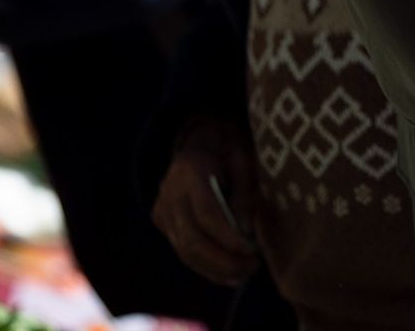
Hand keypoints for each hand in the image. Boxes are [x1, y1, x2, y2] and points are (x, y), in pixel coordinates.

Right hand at [152, 116, 258, 285]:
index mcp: (191, 169)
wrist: (199, 140)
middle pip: (192, 238)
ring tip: (244, 274)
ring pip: (185, 250)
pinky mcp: (161, 220)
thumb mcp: (244, 161)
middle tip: (253, 267)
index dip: (229, 239)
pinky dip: (205, 267)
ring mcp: (162, 207)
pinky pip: (182, 250)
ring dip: (216, 269)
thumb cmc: (228, 150)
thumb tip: (246, 232)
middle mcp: (170, 190)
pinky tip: (228, 274)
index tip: (253, 251)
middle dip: (224, 261)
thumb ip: (245, 195)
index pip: (206, 214)